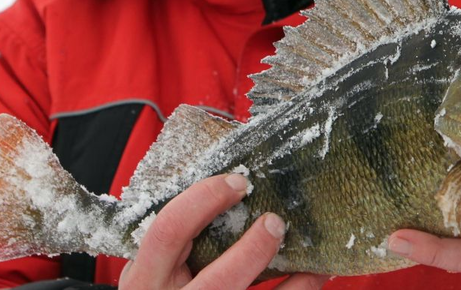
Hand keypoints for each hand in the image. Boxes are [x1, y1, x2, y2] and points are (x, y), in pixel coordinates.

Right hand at [120, 174, 327, 289]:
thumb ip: (174, 239)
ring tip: (309, 252)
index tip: (238, 181)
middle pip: (218, 279)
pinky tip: (314, 272)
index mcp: (146, 278)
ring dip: (291, 278)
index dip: (205, 199)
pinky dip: (300, 288)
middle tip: (275, 221)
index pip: (169, 230)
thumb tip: (224, 188)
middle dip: (254, 249)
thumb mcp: (152, 267)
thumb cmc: (159, 289)